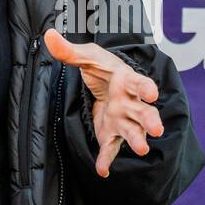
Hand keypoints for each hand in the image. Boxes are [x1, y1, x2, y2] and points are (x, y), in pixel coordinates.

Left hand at [44, 29, 163, 177]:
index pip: (139, 83)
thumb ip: (69, 50)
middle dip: (150, 119)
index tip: (152, 93)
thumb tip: (48, 34)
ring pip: (133, 131)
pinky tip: (102, 170)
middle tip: (156, 129)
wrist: (107, 84)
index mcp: (127, 81)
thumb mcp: (87, 56)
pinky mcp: (111, 133)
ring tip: (141, 149)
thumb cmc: (103, 69)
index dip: (146, 88)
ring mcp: (123, 120)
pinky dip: (107, 159)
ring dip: (137, 140)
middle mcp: (130, 103)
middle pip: (143, 112)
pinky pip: (111, 147)